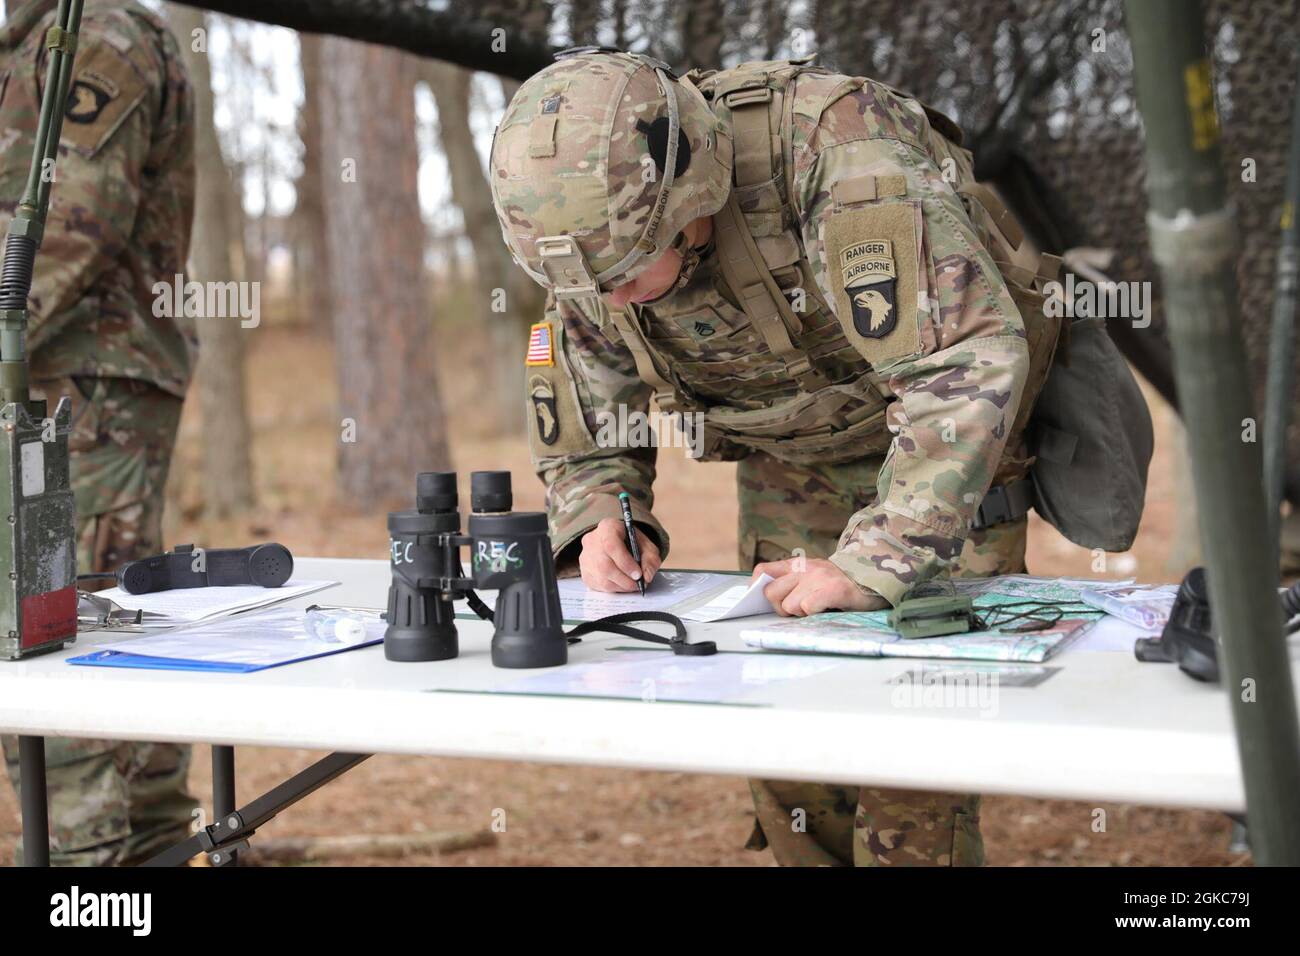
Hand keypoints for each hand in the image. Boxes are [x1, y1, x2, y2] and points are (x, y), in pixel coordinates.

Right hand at [579, 517, 661, 592]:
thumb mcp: (647, 546)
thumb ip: (650, 559)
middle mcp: (592, 540)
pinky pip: (597, 585)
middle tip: (637, 584)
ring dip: (620, 586)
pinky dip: (612, 589)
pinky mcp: (584, 571)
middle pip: (604, 565)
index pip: (611, 545)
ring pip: (601, 578)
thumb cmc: (632, 543)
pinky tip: (621, 584)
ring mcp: (585, 557)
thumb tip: (647, 576)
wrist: (620, 543)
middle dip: (624, 579)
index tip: (638, 574)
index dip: (625, 563)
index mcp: (608, 527)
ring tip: (632, 585)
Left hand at [753, 557, 888, 616]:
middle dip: (781, 608)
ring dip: (801, 613)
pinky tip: (826, 609)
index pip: (763, 571)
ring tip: (818, 608)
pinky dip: (814, 613)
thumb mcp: (812, 576)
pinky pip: (808, 607)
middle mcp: (805, 568)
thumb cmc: (839, 584)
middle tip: (799, 609)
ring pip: (789, 605)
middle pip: (771, 594)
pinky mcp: (833, 589)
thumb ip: (791, 583)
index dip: (756, 588)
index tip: (762, 602)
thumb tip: (765, 598)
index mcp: (797, 564)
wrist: (874, 579)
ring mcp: (819, 577)